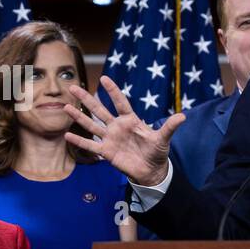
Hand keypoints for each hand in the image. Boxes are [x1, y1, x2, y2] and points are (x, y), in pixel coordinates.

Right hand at [63, 75, 185, 186]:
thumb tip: (183, 116)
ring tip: (66, 106)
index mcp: (130, 120)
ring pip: (91, 125)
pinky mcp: (106, 152)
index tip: (104, 77)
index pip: (120, 102)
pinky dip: (79, 140)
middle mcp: (117, 127)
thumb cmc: (157, 152)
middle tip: (73, 87)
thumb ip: (170, 127)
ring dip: (78, 117)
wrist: (151, 171)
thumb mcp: (163, 139)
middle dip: (87, 99)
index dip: (113, 91)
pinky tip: (67, 134)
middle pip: (99, 110)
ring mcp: (110, 138)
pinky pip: (90, 145)